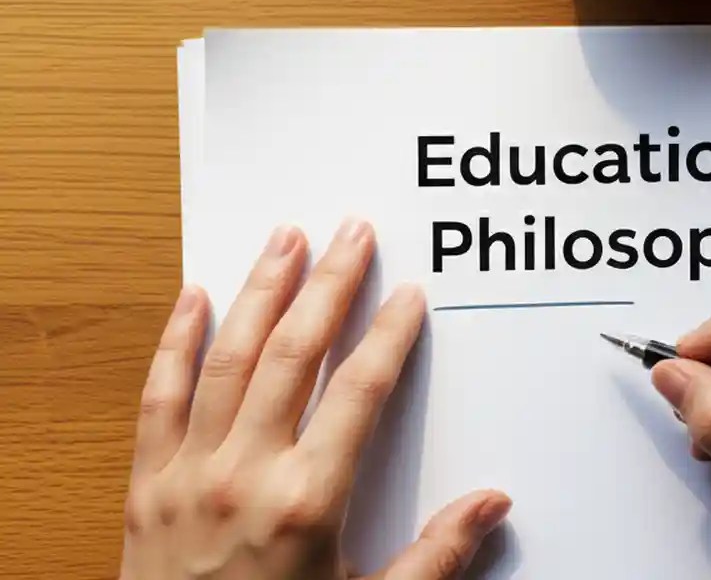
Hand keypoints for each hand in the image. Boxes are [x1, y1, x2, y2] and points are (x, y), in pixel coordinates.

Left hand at [120, 220, 510, 579]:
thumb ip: (435, 557)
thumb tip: (493, 505)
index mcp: (308, 501)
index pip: (359, 392)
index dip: (388, 335)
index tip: (407, 295)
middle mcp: (245, 474)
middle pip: (294, 354)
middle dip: (329, 285)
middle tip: (352, 231)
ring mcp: (189, 473)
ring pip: (228, 358)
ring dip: (261, 291)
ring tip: (286, 238)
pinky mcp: (147, 484)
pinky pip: (157, 396)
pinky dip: (174, 341)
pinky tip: (193, 296)